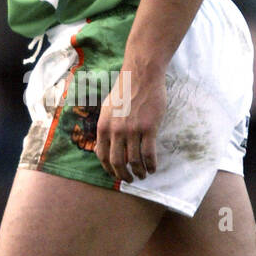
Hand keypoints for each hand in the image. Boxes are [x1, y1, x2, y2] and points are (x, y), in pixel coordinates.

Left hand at [95, 65, 165, 183]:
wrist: (141, 76)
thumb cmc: (125, 90)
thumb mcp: (107, 108)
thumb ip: (105, 126)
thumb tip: (103, 144)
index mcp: (104, 126)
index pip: (102, 155)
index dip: (109, 169)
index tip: (115, 175)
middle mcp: (116, 130)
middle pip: (118, 162)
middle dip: (123, 175)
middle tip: (130, 179)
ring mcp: (133, 130)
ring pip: (134, 160)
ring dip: (139, 172)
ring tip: (143, 175)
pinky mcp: (149, 128)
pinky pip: (149, 153)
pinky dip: (151, 164)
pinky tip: (153, 168)